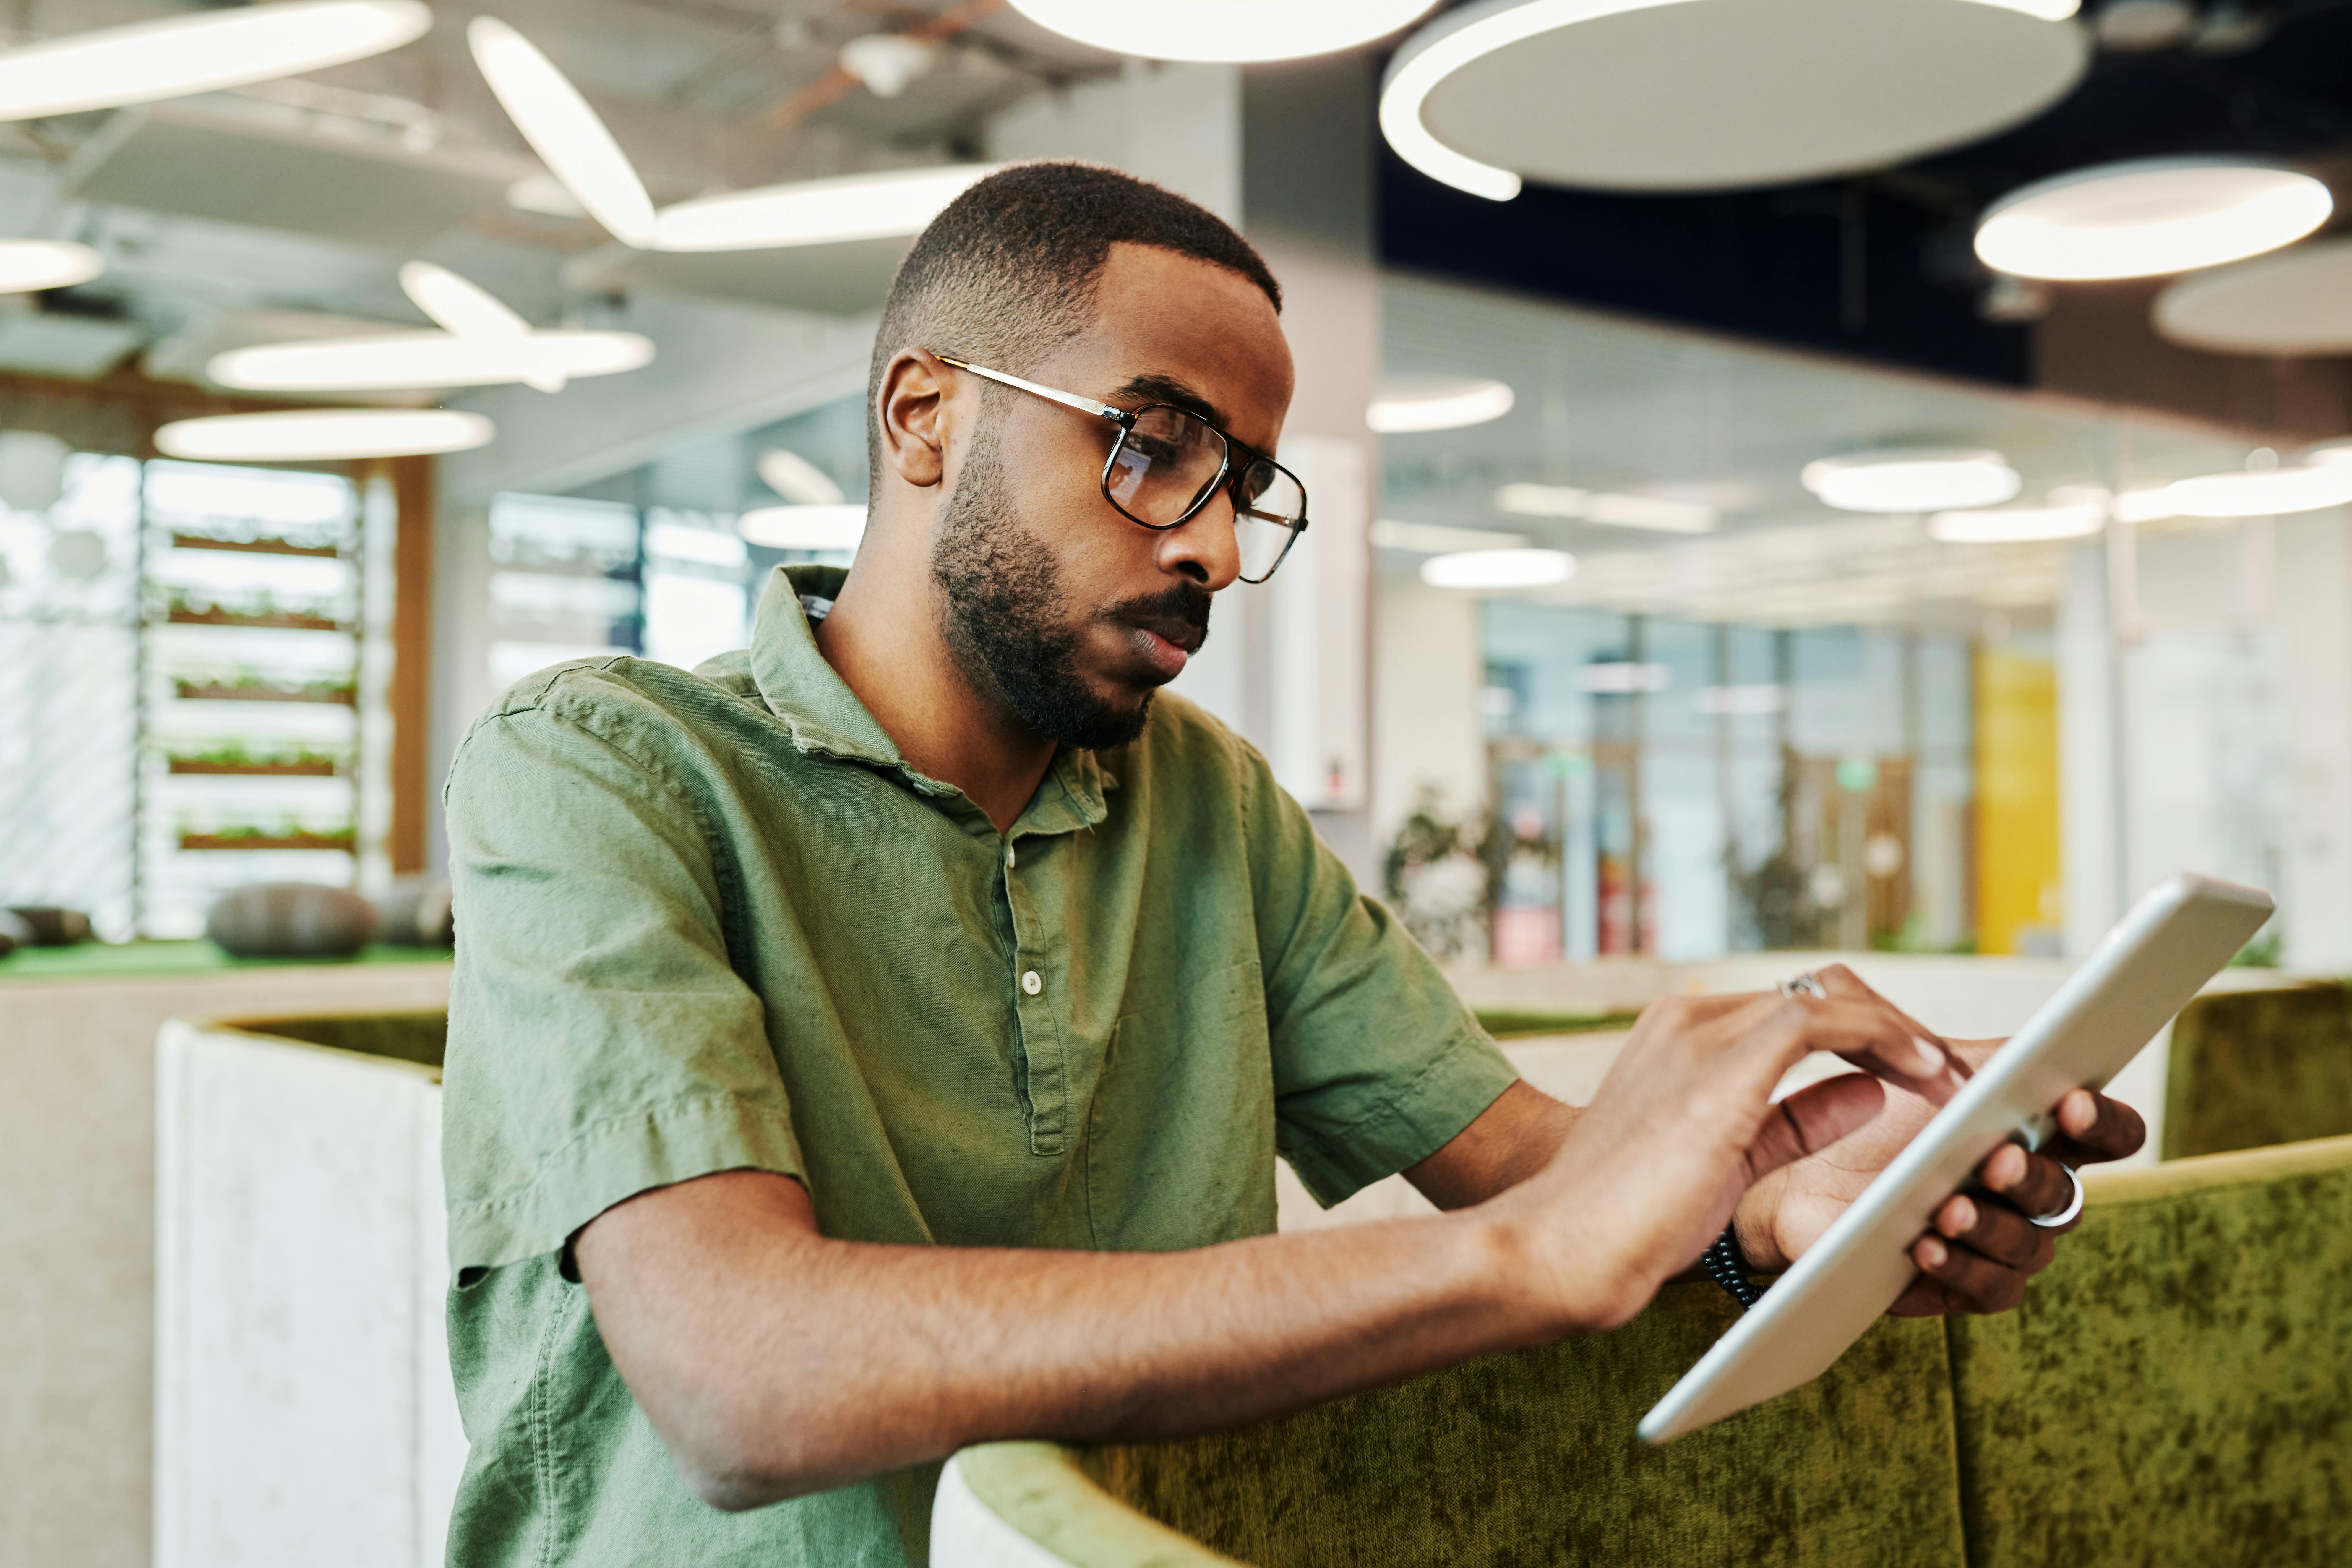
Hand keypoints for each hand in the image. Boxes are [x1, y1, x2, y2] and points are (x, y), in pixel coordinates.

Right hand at [1486, 976, 1967, 1334]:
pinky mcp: (1723, 1066)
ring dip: (1899, 1032)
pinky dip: (1883, 1040)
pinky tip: (1922, 1075)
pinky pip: (1823, 1021)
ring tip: (1948, 1075)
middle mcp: (1688, 1020)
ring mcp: (1701, 1036)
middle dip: (1891, 1027)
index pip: (1790, 1011)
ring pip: (1827, 998)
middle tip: (1948, 1073)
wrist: (1563, 1247)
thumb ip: (1792, 1120)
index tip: (1916, 1074)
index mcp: (1678, 1036)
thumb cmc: (1630, 1221)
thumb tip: (1865, 1092)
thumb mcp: (1725, 1160)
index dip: (1863, 1036)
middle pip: (1816, 994)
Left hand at [1734, 975, 2146, 1314]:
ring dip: (1994, 1226)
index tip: (2070, 1103)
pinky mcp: (1966, 1284)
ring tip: (1947, 1208)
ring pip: (2033, 1244)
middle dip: (2033, 1178)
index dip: (2102, 1119)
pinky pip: (1994, 1288)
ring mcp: (2002, 1239)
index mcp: (2035, 1131)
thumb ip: (1962, 1047)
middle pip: (2068, 1193)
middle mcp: (2030, 1188)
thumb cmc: (1864, 1113)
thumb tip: (2016, 1051)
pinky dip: (1964, 1267)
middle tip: (1995, 1161)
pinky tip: (1926, 1246)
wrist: (1800, 1174)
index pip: (2107, 1131)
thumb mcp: (1911, 1065)